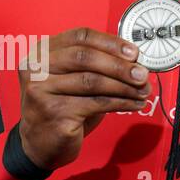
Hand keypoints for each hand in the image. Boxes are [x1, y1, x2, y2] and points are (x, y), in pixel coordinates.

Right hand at [18, 27, 151, 171]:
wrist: (41, 143)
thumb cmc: (63, 107)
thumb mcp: (76, 79)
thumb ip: (98, 64)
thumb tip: (136, 61)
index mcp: (42, 52)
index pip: (80, 36)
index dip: (110, 42)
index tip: (134, 52)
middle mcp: (36, 68)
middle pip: (85, 57)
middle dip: (119, 66)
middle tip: (142, 74)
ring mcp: (41, 91)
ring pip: (92, 81)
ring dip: (125, 86)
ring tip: (143, 91)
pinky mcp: (52, 112)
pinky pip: (96, 103)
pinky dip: (121, 102)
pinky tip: (134, 104)